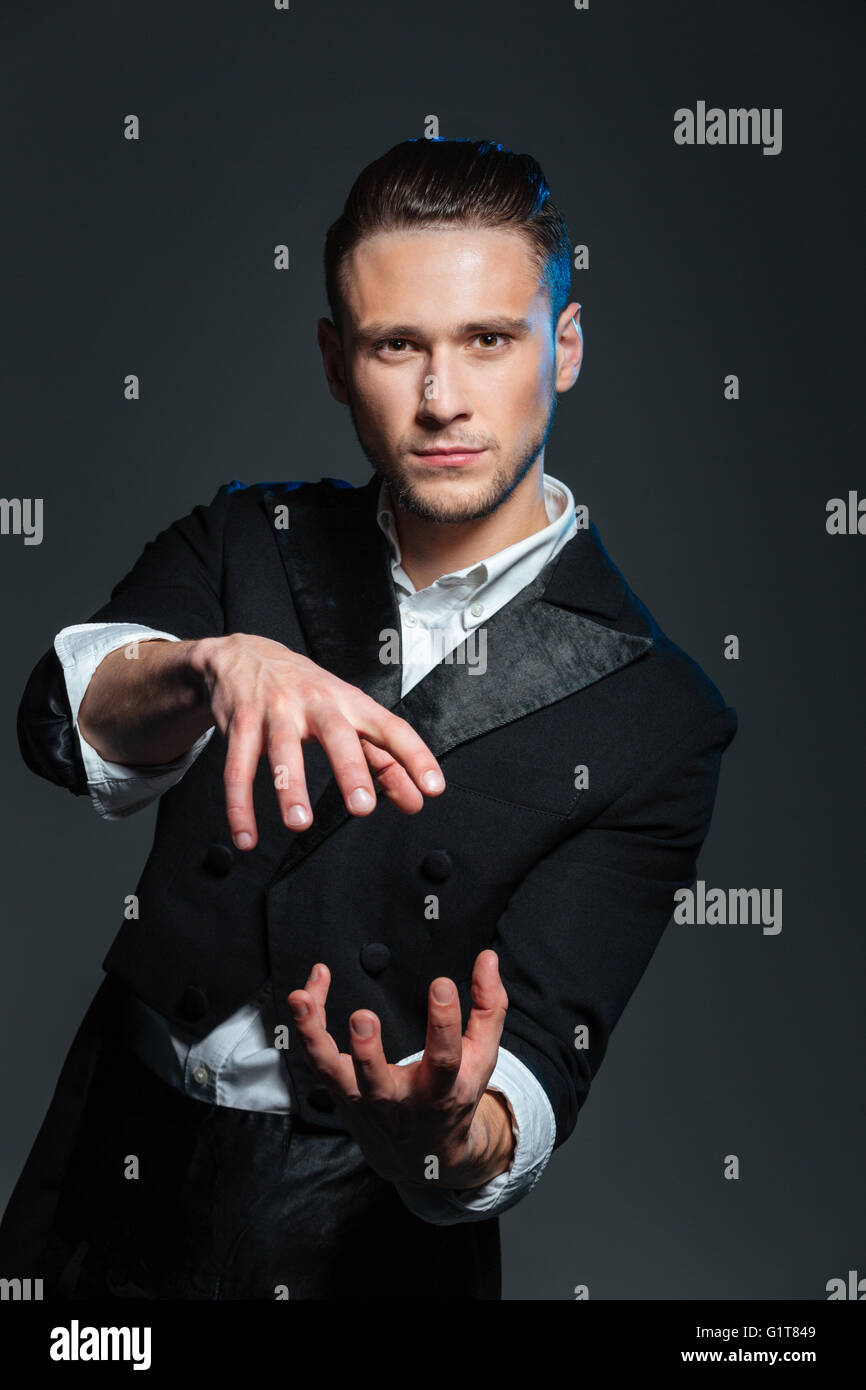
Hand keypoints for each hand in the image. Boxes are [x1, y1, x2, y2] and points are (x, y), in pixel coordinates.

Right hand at [188, 633, 444, 848]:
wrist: (243, 653)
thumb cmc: (307, 692)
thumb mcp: (347, 713)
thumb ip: (381, 756)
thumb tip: (416, 799)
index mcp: (349, 701)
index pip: (390, 727)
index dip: (415, 756)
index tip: (434, 788)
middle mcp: (315, 702)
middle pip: (336, 734)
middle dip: (350, 770)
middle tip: (363, 808)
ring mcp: (275, 711)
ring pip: (281, 750)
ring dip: (290, 788)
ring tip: (300, 823)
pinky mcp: (239, 723)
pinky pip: (237, 768)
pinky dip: (240, 807)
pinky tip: (246, 838)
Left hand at [287, 949, 515, 1189]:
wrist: (421, 1155)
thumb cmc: (453, 1095)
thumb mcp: (482, 1059)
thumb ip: (490, 1008)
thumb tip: (488, 958)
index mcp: (441, 1091)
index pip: (444, 1060)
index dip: (444, 1023)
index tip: (441, 985)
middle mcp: (397, 1101)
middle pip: (376, 1081)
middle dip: (367, 1051)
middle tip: (363, 1016)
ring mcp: (362, 1099)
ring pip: (330, 1072)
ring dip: (312, 1036)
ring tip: (302, 998)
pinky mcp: (339, 1091)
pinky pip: (316, 1058)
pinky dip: (306, 1025)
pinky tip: (304, 991)